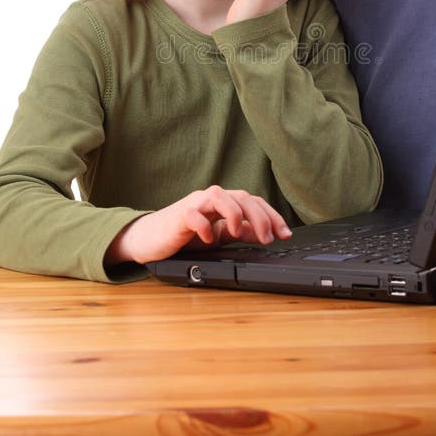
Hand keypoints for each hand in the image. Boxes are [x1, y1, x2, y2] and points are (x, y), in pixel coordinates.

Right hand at [105, 185, 291, 265]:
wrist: (150, 239)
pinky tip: (208, 238)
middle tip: (268, 238)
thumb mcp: (218, 236)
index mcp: (224, 204)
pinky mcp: (179, 216)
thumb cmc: (184, 236)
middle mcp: (212, 200)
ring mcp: (195, 205)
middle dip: (260, 217)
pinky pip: (193, 214)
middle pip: (242, 197)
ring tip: (238, 233)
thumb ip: (239, 232)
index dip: (272, 216)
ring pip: (220, 196)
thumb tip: (262, 233)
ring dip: (235, 214)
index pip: (254, 202)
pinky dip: (203, 225)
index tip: (285, 234)